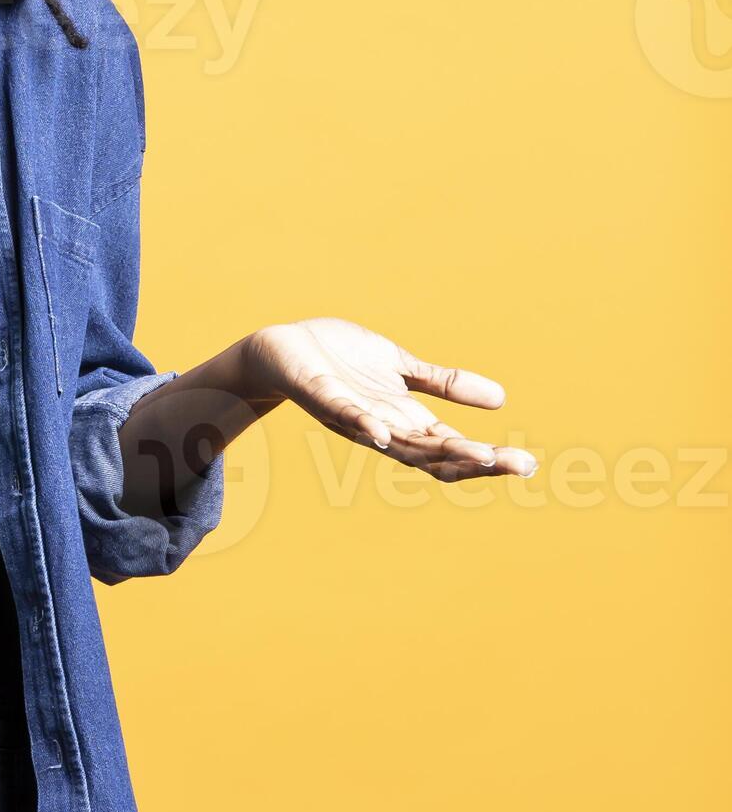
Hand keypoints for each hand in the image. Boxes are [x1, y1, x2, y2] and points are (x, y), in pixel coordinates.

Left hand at [245, 318, 534, 481]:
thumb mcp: (402, 369)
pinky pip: (343, 413)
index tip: (526, 464)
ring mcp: (351, 414)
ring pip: (395, 440)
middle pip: (433, 453)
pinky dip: (363, 424)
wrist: (285, 347)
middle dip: (476, 461)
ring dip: (432, 449)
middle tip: (517, 465)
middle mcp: (381, 425)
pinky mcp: (320, 394)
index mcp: (402, 419)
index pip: (450, 447)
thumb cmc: (343, 362)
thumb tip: (502, 399)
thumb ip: (444, 384)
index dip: (486, 459)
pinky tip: (383, 432)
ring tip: (474, 455)